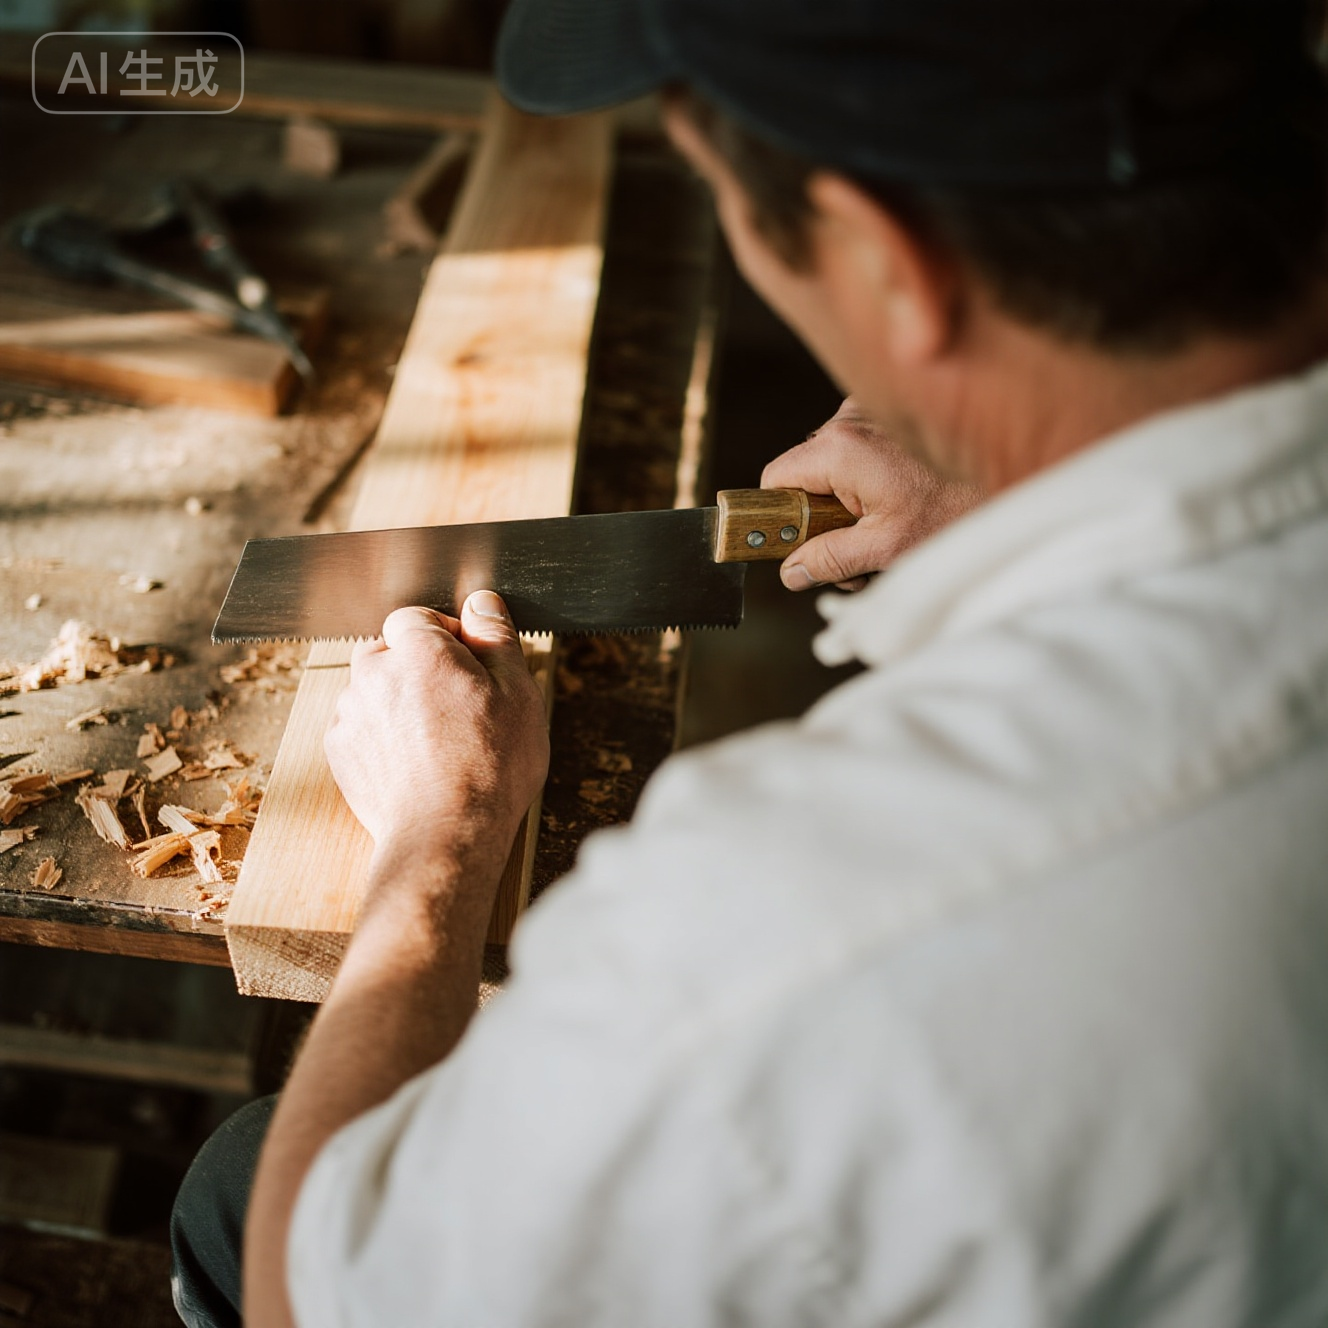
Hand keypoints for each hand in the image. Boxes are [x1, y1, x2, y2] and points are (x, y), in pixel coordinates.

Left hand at [324, 592, 549, 858]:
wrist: (446, 834)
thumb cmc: (490, 764)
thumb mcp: (517, 692)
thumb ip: (495, 637)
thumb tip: (481, 601)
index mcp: (418, 650)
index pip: (419, 617)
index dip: (448, 639)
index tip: (471, 671)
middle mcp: (373, 673)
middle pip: (391, 651)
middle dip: (420, 669)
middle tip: (458, 708)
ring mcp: (350, 712)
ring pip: (375, 689)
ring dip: (399, 702)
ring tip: (438, 741)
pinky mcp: (338, 750)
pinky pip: (361, 725)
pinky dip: (383, 735)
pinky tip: (414, 760)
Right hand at [762, 398, 983, 590]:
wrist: (1022, 479)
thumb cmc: (961, 509)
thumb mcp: (886, 548)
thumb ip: (830, 559)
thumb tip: (792, 571)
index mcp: (840, 449)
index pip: (776, 479)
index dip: (782, 516)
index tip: (803, 542)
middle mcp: (850, 419)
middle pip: (805, 473)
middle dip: (824, 515)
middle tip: (860, 546)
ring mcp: (872, 409)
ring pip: (833, 463)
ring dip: (850, 499)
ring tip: (891, 522)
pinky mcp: (893, 412)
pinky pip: (860, 448)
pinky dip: (871, 476)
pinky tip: (902, 496)